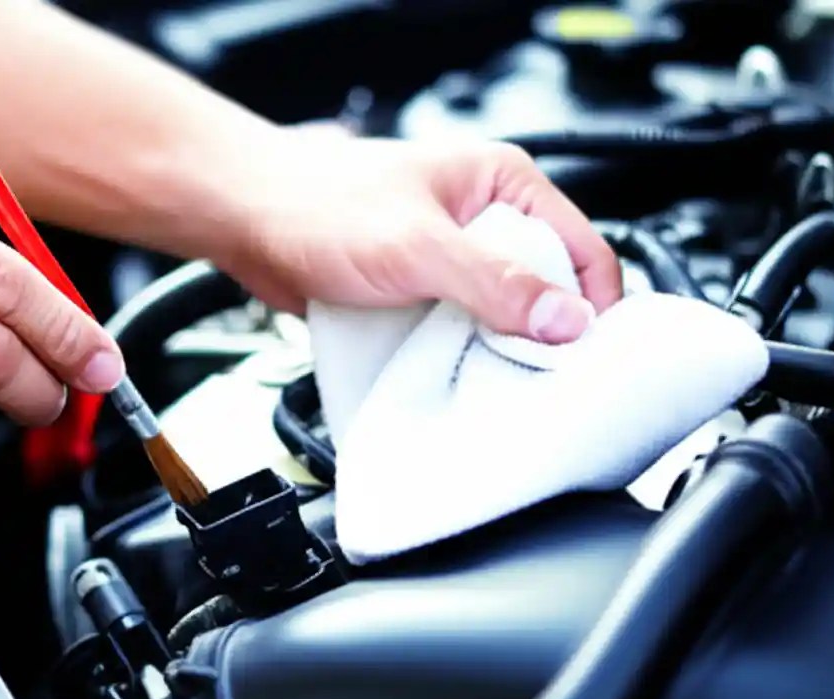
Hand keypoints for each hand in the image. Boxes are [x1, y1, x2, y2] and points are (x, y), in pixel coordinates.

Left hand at [221, 133, 622, 342]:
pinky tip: (448, 375)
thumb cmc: (316, 203)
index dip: (590, 308)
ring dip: (493, 351)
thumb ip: (495, 282)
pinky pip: (455, 332)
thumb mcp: (419, 247)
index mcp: (502, 183)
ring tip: (487, 380)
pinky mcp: (418, 292)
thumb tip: (565, 321)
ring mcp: (449, 258)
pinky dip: (454, 356)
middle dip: (539, 337)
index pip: (583, 249)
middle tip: (533, 379)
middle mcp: (482, 218)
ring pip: (499, 318)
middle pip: (545, 291)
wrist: (243, 218)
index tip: (581, 359)